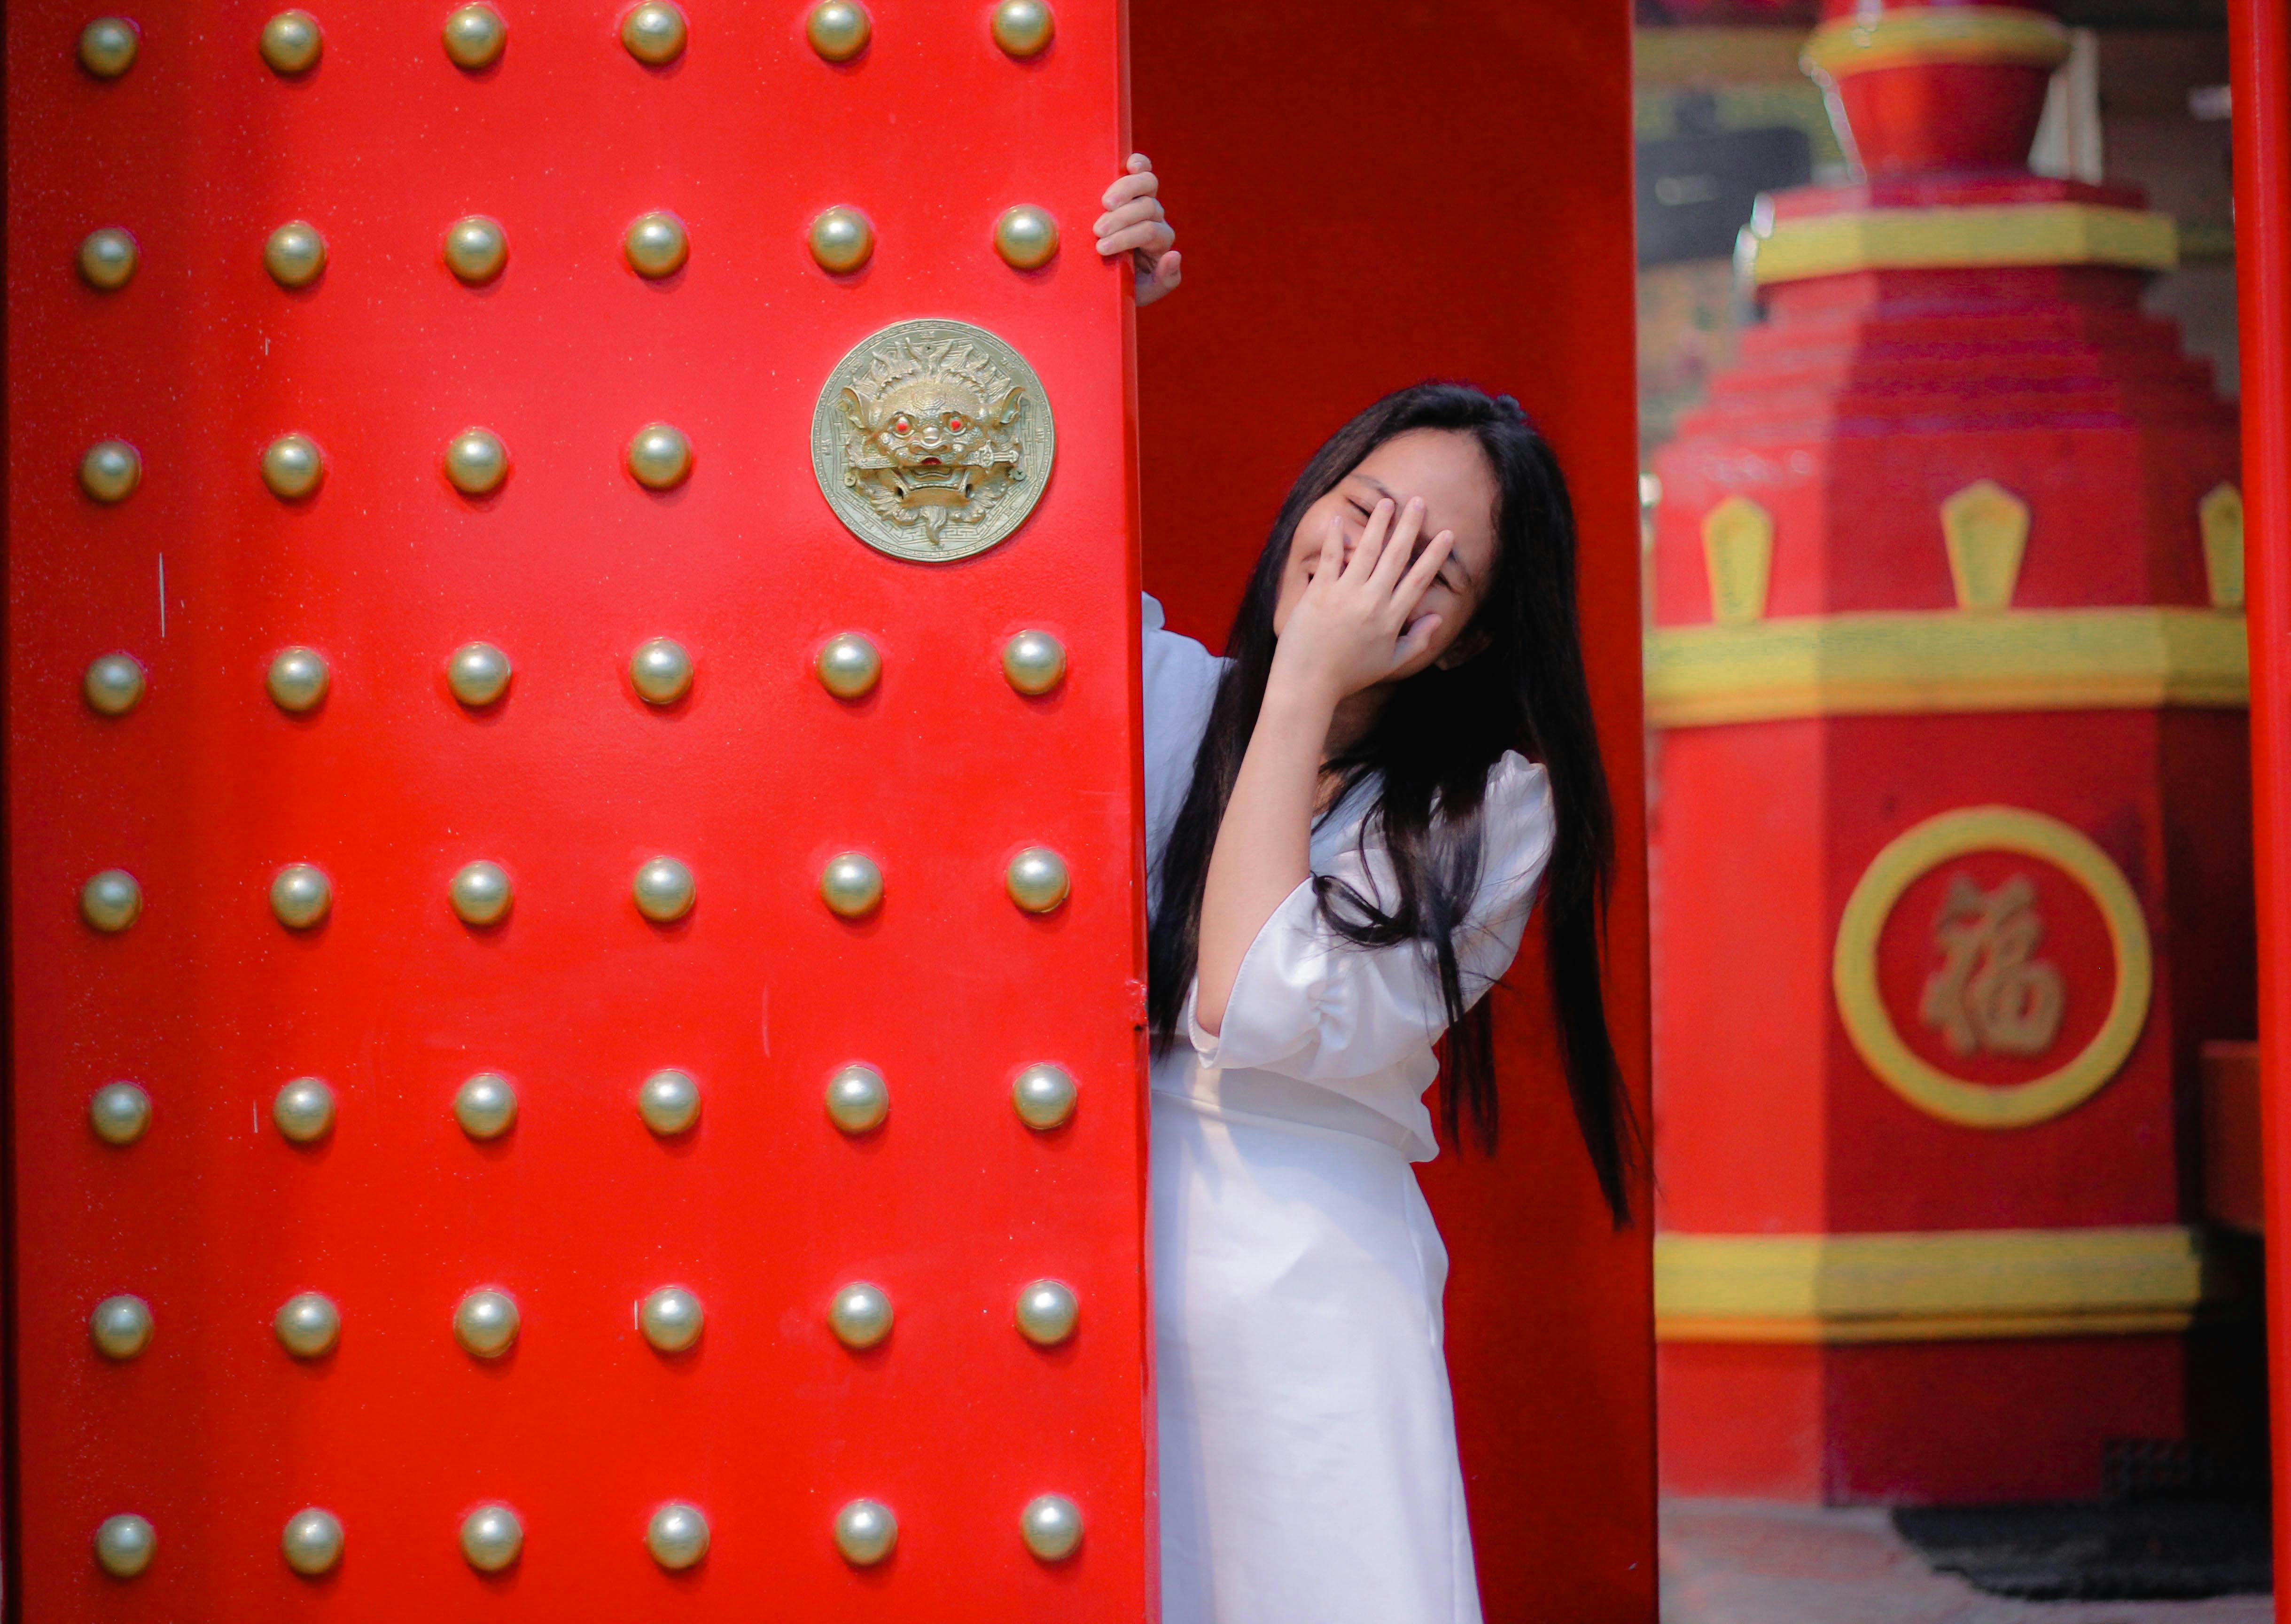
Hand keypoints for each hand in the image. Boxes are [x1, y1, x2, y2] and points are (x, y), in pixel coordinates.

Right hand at [1096, 153, 1181, 305]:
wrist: (1108, 276)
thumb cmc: (1126, 284)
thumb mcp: (1145, 292)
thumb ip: (1164, 280)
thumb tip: (1174, 254)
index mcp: (1159, 242)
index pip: (1149, 232)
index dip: (1126, 238)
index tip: (1100, 249)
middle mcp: (1155, 217)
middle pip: (1148, 207)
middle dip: (1122, 219)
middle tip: (1097, 230)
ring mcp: (1145, 198)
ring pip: (1148, 183)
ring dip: (1126, 190)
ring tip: (1106, 202)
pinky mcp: (1131, 186)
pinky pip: (1142, 169)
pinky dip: (1138, 164)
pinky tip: (1130, 165)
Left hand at [1270, 498, 1453, 704]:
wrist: (1308, 684)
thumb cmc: (1349, 676)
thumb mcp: (1390, 664)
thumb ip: (1417, 641)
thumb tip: (1437, 618)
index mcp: (1391, 619)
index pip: (1419, 580)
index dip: (1434, 555)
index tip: (1447, 533)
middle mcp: (1372, 602)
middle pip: (1396, 557)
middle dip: (1409, 527)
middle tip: (1419, 502)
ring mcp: (1345, 595)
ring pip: (1367, 551)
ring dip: (1378, 524)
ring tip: (1387, 502)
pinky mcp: (1319, 593)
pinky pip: (1330, 559)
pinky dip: (1335, 539)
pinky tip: (1339, 520)